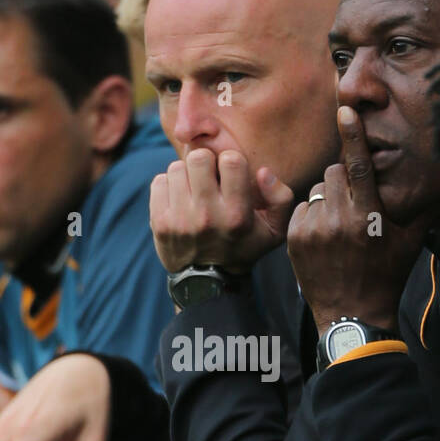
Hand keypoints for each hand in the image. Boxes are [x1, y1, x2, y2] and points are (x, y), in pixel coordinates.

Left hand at [150, 148, 293, 273]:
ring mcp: (180, 220)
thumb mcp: (274, 230)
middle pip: (198, 158)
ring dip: (186, 175)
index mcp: (237, 215)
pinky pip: (159, 182)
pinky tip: (179, 199)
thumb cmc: (243, 247)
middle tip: (207, 177)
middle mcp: (208, 216)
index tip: (228, 173)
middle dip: (205, 163)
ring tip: (193, 191)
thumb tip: (262, 172)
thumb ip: (280, 197)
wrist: (209, 282)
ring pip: (176, 168)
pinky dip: (168, 186)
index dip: (229, 161)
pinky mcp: (160, 223)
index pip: (231, 161)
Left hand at [287, 106, 427, 334]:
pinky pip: (302, 208)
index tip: (344, 111)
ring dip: (329, 199)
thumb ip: (424, 209)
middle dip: (346, 181)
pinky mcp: (294, 240)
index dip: (353, 135)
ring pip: (318, 190)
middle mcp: (339, 220)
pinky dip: (313, 215)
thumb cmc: (386, 276)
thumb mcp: (411, 243)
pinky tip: (325, 235)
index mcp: (369, 217)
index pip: (359, 165)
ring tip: (340, 224)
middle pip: (335, 172)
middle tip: (355, 204)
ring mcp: (314, 230)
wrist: (352, 314)